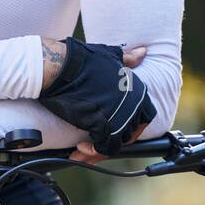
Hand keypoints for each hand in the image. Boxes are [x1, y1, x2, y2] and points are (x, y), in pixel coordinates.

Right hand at [39, 37, 156, 156]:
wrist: (59, 66)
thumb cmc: (80, 59)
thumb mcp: (109, 55)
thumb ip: (127, 58)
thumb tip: (143, 52)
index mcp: (137, 89)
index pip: (144, 117)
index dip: (130, 128)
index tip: (114, 131)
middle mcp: (133, 104)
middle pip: (130, 133)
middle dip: (114, 140)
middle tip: (96, 143)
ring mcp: (119, 115)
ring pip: (117, 143)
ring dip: (101, 150)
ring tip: (83, 150)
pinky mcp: (102, 124)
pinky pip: (103, 147)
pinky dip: (92, 151)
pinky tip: (79, 148)